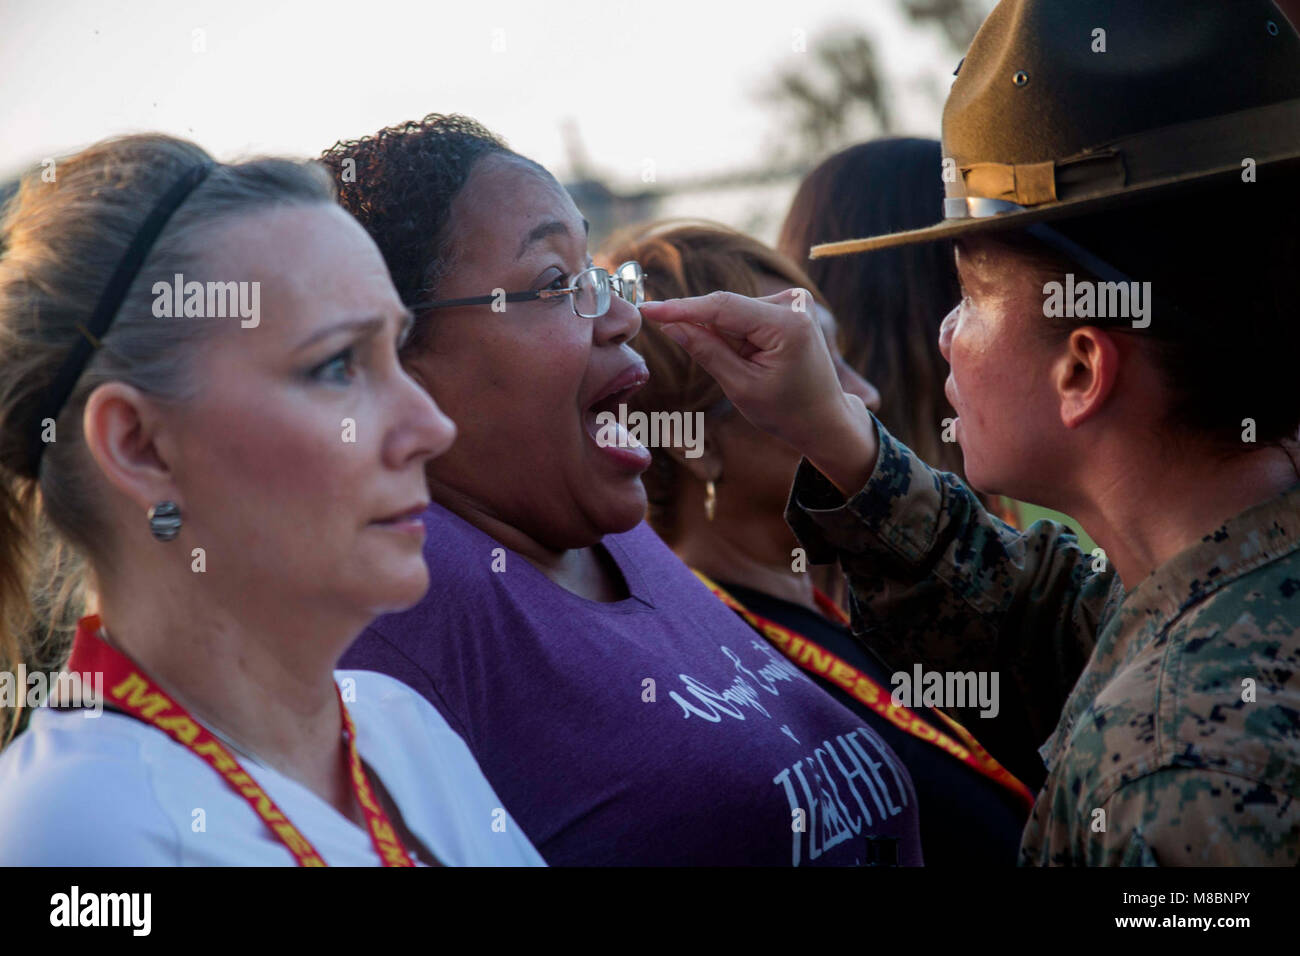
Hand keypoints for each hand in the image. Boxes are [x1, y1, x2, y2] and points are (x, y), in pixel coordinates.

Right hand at [639, 289, 879, 495]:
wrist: (825, 419)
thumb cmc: (786, 411)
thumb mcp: (740, 386)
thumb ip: (705, 350)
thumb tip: (669, 324)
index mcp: (786, 324)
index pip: (721, 306)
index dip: (680, 308)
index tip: (648, 309)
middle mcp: (793, 303)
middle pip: (726, 308)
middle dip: (707, 332)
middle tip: (720, 369)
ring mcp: (793, 302)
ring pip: (734, 313)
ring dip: (726, 339)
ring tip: (748, 372)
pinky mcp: (789, 306)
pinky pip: (745, 316)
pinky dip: (737, 337)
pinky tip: (753, 362)